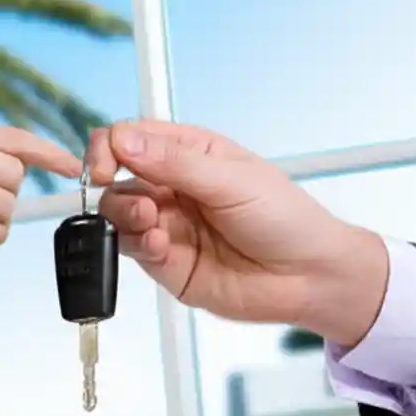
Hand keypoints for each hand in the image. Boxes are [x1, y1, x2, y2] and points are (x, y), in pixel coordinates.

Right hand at [87, 121, 389, 346]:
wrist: (309, 277)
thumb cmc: (286, 218)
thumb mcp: (231, 180)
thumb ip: (173, 162)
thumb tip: (123, 140)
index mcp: (190, 152)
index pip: (131, 138)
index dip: (110, 147)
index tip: (106, 163)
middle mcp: (173, 186)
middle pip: (116, 176)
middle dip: (112, 185)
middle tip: (138, 201)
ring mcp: (168, 224)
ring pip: (117, 214)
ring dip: (125, 217)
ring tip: (153, 224)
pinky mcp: (167, 262)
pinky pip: (132, 249)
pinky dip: (138, 246)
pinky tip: (162, 246)